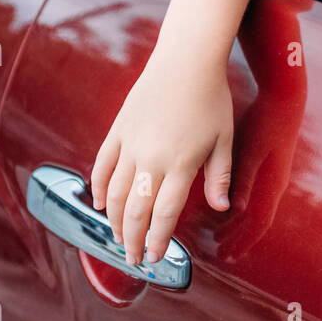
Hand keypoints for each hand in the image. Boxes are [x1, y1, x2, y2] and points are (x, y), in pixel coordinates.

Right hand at [90, 50, 235, 266]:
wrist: (186, 61)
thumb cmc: (211, 99)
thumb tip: (221, 208)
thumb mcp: (224, 139)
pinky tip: (99, 204)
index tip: (156, 257)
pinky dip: (97, 188)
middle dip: (133, 240)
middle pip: (135, 210)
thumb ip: (220, 176)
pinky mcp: (118, 130)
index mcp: (181, 163)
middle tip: (134, 259)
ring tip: (119, 238)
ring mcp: (131, 144)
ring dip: (114, 220)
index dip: (159, 239)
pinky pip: (102, 165)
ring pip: (113, 192)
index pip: (165, 213)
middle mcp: (152, 157)